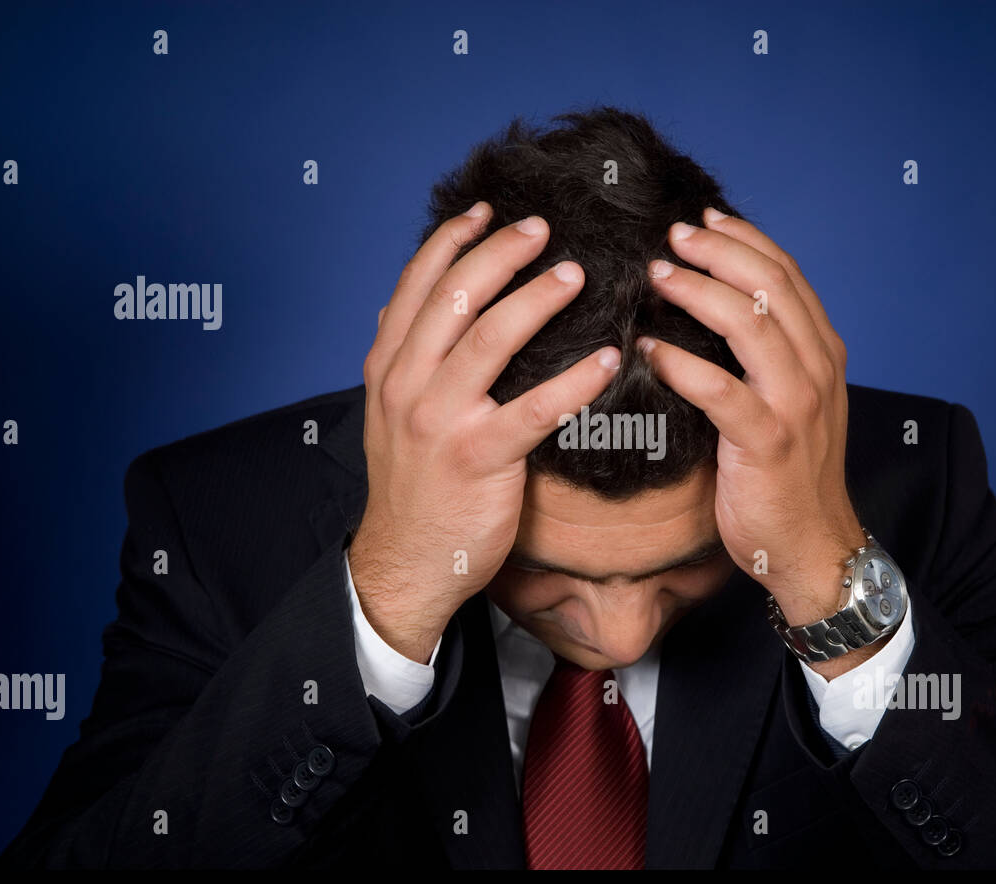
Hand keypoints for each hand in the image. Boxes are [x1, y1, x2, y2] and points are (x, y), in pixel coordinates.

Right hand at [349, 204, 620, 662]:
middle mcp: (407, 385)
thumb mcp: (391, 415)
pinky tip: (606, 360)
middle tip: (543, 227)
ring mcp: (440, 421)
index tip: (486, 210)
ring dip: (536, 300)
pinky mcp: (479, 458)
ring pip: (489, 339)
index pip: (417, 286)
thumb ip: (404, 361)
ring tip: (576, 276)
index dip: (452, 241)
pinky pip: (535, 409)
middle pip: (454, 298)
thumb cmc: (414, 486)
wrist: (408, 561)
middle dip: (499, 253)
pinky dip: (573, 379)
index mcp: (388, 368)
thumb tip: (409, 307)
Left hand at [639, 207, 864, 631]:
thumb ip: (768, 355)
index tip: (703, 217)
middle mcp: (816, 368)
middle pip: (768, 286)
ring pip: (748, 325)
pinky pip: (720, 390)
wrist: (812, 545)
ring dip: (697, 292)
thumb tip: (718, 307)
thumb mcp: (791, 401)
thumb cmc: (789, 474)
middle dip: (716, 250)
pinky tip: (648, 349)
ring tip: (656, 276)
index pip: (786, 274)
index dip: (744, 238)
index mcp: (822, 352)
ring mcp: (795, 404)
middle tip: (670, 235)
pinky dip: (681, 364)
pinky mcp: (767, 442)